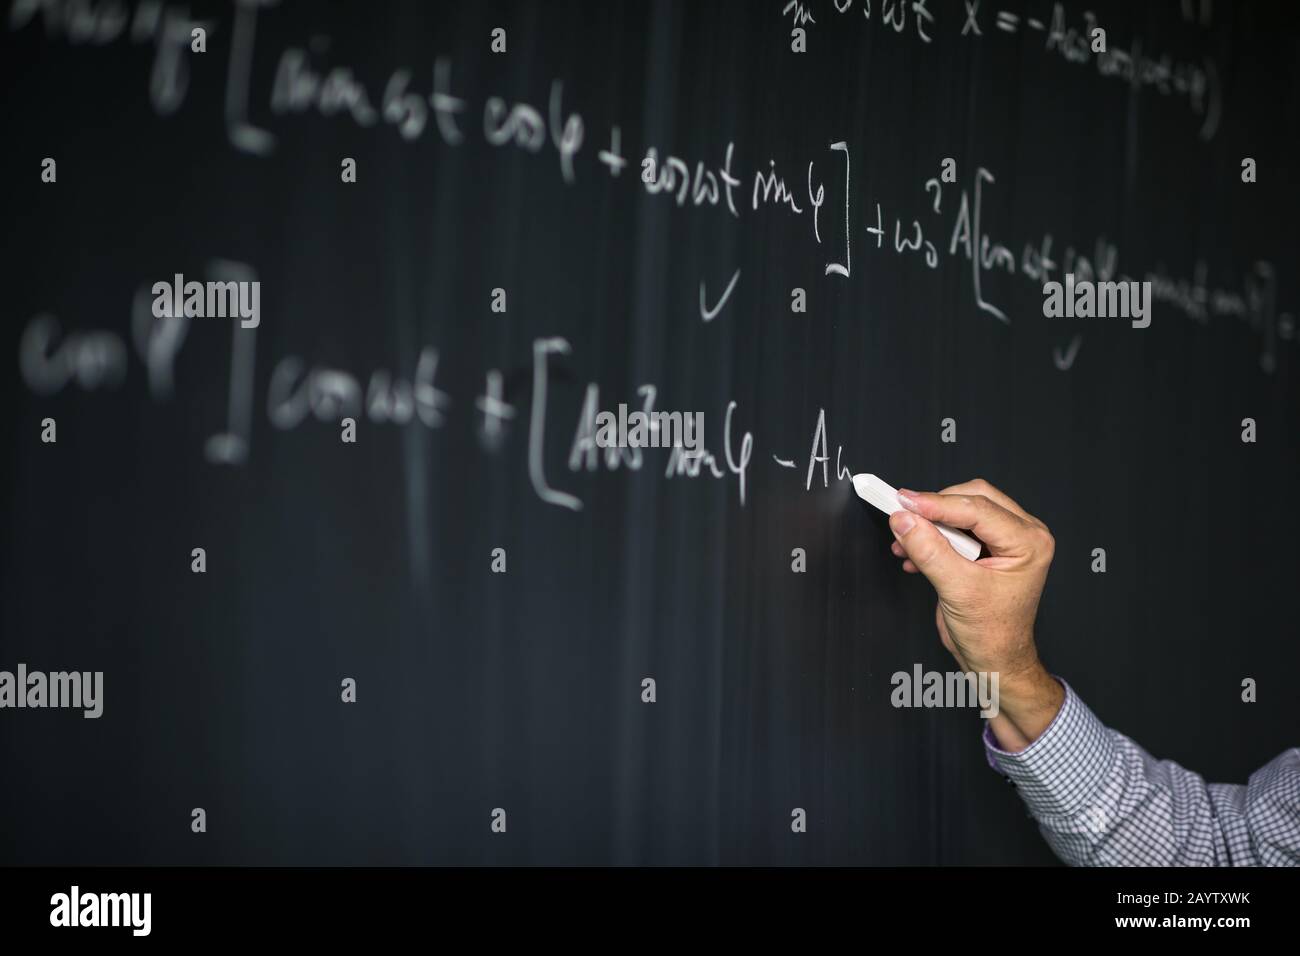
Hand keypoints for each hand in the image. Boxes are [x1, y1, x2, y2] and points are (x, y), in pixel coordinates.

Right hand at [887, 479, 1063, 748]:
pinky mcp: (986, 548)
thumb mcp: (957, 590)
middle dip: (934, 509)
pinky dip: (931, 537)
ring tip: (905, 542)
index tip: (903, 502)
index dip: (936, 503)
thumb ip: (929, 550)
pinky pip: (955, 528)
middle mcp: (1022, 535)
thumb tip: (904, 519)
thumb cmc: (992, 634)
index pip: (977, 508)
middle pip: (971, 498)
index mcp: (1028, 542)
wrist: (995, 659)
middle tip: (902, 516)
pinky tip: (912, 555)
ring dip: (930, 524)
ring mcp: (1004, 540)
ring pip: (961, 510)